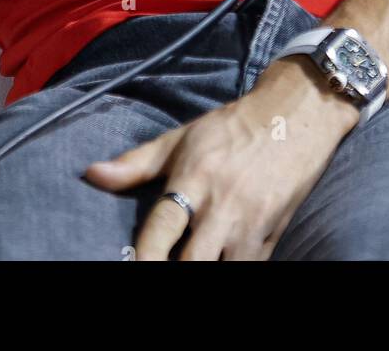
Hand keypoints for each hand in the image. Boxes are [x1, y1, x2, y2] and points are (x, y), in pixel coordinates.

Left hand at [82, 57, 355, 260]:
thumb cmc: (232, 127)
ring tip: (192, 261)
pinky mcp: (273, 234)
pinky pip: (249, 268)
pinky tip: (218, 260)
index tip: (132, 265)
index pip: (162, 228)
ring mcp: (250, 223)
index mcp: (194, 176)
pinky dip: (232, 268)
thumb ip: (136, 163)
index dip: (143, 257)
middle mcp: (222, 204)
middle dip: (173, 272)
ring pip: (223, 271)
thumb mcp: (182, 138)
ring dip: (207, 270)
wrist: (297, 115)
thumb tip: (92, 174)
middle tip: (159, 267)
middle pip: (192, 263)